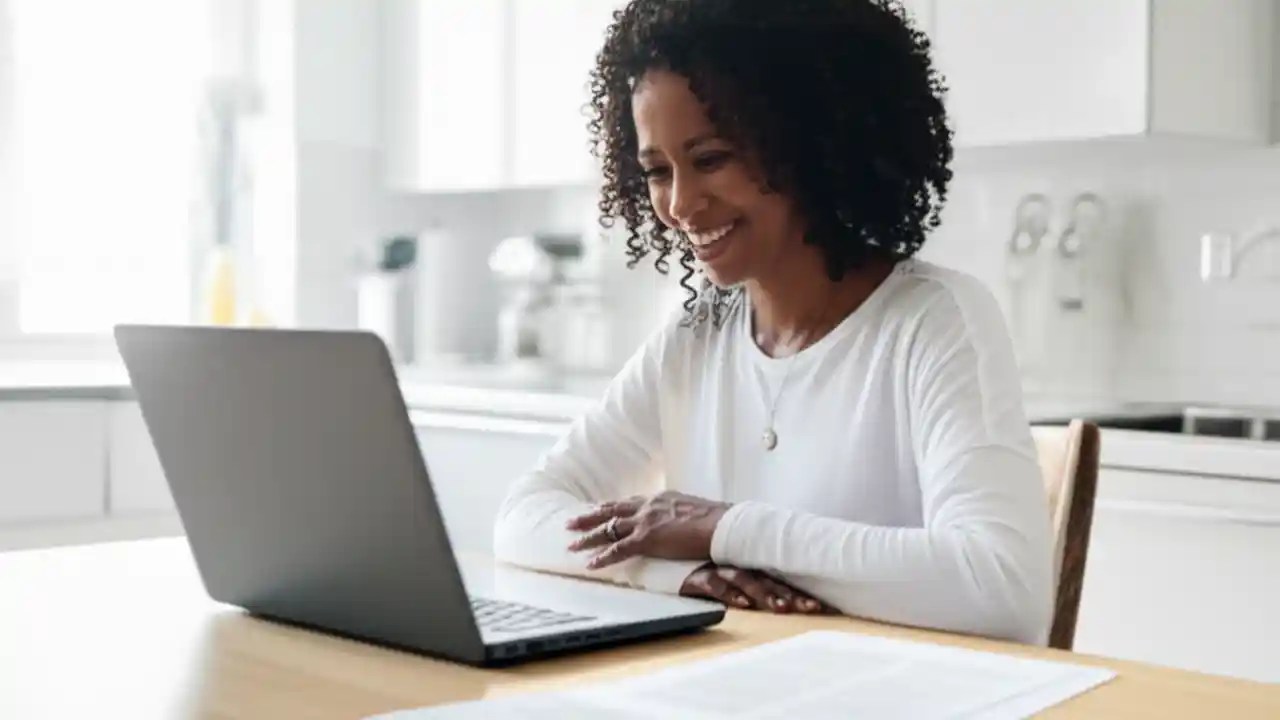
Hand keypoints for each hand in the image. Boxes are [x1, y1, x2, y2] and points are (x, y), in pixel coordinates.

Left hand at [566, 491, 730, 569]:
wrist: (722, 524)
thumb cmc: (715, 520)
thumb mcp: (692, 510)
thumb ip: (679, 513)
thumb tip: (682, 521)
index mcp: (659, 499)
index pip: (629, 502)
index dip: (612, 508)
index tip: (599, 509)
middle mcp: (648, 506)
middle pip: (611, 511)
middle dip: (589, 517)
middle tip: (570, 522)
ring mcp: (645, 522)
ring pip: (608, 529)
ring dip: (588, 537)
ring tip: (571, 545)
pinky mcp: (647, 540)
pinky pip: (618, 550)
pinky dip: (602, 557)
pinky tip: (590, 564)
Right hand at [680, 565, 826, 613]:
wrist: (657, 554)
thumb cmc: (691, 569)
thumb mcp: (721, 575)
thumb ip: (745, 584)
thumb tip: (780, 600)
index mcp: (744, 566)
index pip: (776, 578)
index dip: (798, 592)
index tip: (824, 608)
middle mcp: (733, 565)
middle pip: (767, 578)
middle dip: (791, 594)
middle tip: (813, 608)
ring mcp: (715, 568)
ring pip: (745, 579)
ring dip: (764, 593)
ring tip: (781, 608)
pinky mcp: (694, 575)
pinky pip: (713, 583)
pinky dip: (729, 593)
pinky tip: (742, 604)